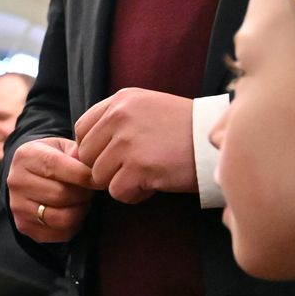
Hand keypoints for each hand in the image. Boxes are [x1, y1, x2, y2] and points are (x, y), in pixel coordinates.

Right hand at [7, 137, 97, 242]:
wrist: (29, 176)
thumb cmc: (53, 159)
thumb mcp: (63, 147)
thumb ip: (79, 153)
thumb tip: (94, 167)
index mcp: (26, 156)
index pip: (55, 166)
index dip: (83, 175)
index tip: (99, 179)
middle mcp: (17, 182)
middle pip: (61, 195)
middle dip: (83, 194)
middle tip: (90, 190)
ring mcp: (18, 207)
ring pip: (62, 218)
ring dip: (80, 211)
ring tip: (82, 201)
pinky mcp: (24, 226)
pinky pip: (61, 233)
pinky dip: (74, 225)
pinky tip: (72, 211)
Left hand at [73, 89, 196, 203]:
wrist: (217, 142)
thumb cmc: (185, 129)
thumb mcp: (147, 108)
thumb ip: (115, 122)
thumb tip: (76, 153)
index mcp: (120, 100)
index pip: (82, 130)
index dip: (94, 149)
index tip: (115, 155)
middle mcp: (119, 116)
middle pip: (86, 156)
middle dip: (106, 168)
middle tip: (134, 168)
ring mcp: (127, 142)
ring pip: (99, 177)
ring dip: (121, 182)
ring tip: (148, 173)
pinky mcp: (138, 167)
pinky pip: (117, 192)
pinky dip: (135, 195)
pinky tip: (154, 184)